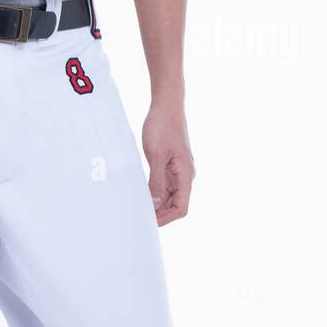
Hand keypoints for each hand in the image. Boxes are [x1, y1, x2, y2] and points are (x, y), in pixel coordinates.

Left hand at [141, 101, 194, 226]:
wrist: (167, 104)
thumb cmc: (163, 126)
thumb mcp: (156, 155)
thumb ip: (157, 181)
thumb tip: (156, 205)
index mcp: (186, 174)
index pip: (181, 207)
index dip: (166, 218)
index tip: (150, 222)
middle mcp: (185, 174)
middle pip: (176, 204)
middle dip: (161, 213)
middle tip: (140, 217)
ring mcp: (178, 169)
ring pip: (170, 194)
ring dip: (158, 203)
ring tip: (140, 207)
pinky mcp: (171, 162)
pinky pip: (165, 183)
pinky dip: (156, 191)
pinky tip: (143, 192)